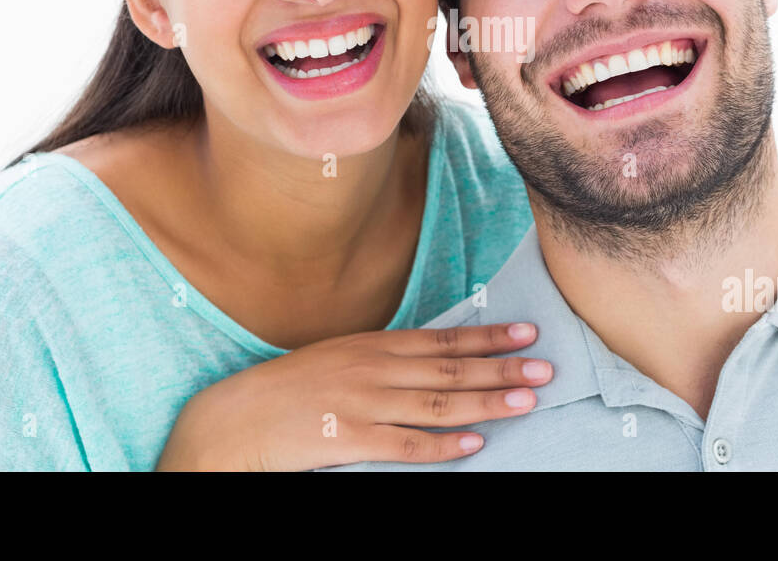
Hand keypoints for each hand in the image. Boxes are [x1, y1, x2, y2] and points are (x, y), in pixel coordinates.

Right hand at [156, 323, 550, 470]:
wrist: (232, 419)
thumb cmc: (287, 388)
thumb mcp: (338, 357)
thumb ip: (383, 357)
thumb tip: (432, 359)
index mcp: (371, 345)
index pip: (442, 339)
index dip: (487, 337)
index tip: (525, 332)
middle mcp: (372, 369)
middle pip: (450, 369)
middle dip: (502, 368)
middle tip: (545, 366)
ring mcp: (361, 403)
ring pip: (437, 403)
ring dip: (486, 402)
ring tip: (526, 399)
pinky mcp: (348, 439)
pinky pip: (404, 445)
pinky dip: (441, 445)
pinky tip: (473, 444)